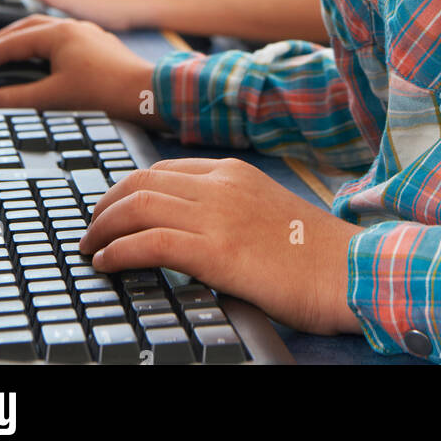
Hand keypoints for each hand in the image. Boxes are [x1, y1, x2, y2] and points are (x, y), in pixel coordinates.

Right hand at [0, 14, 158, 120]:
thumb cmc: (106, 92)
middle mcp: (72, 26)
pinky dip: (39, 49)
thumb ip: (17, 98)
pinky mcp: (96, 46)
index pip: (12, 42)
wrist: (149, 92)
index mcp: (59, 33)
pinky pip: (59, 40)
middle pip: (24, 28)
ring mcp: (86, 34)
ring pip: (43, 32)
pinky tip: (37, 63)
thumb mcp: (55, 97)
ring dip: (19, 44)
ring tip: (2, 60)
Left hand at [80, 157, 364, 334]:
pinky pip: (151, 241)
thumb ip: (231, 213)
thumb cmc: (316, 255)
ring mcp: (218, 214)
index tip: (112, 212)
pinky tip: (106, 265)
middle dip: (106, 204)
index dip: (129, 189)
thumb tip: (196, 236)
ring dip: (103, 227)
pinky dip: (119, 250)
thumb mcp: (268, 216)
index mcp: (234, 172)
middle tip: (90, 231)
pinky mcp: (217, 250)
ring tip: (89, 248)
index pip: (164, 170)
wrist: (351, 270)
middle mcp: (221, 184)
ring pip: (138, 205)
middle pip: (142, 180)